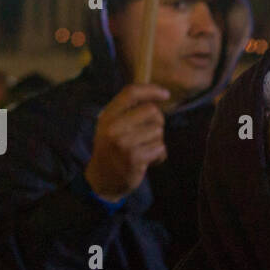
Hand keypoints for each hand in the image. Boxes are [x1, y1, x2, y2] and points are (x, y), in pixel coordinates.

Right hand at [84, 84, 169, 202]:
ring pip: (158, 131)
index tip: (166, 94)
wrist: (103, 179)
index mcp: (108, 115)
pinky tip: (147, 160)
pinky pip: (160, 148)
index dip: (151, 90)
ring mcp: (123, 143)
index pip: (131, 93)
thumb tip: (156, 94)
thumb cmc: (112, 150)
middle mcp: (113, 127)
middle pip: (152, 111)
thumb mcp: (111, 126)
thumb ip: (127, 111)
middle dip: (158, 122)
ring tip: (144, 150)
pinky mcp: (134, 158)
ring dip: (157, 142)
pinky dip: (159, 155)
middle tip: (149, 134)